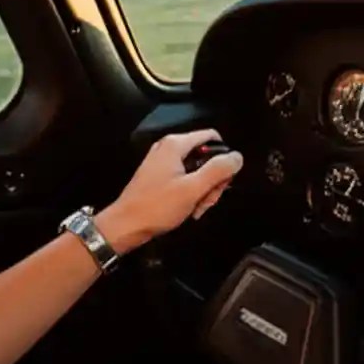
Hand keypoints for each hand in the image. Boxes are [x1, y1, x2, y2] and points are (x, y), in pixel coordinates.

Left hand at [95, 129, 242, 253]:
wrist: (126, 225)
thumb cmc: (158, 206)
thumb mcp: (193, 189)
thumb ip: (217, 171)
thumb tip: (237, 156)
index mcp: (175, 145)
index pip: (211, 137)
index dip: (223, 157)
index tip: (223, 180)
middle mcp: (168, 148)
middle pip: (205, 156)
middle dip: (212, 180)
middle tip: (208, 200)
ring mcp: (162, 162)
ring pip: (196, 170)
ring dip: (203, 190)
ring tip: (197, 208)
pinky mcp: (158, 176)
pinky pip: (184, 179)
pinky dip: (190, 193)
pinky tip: (189, 209)